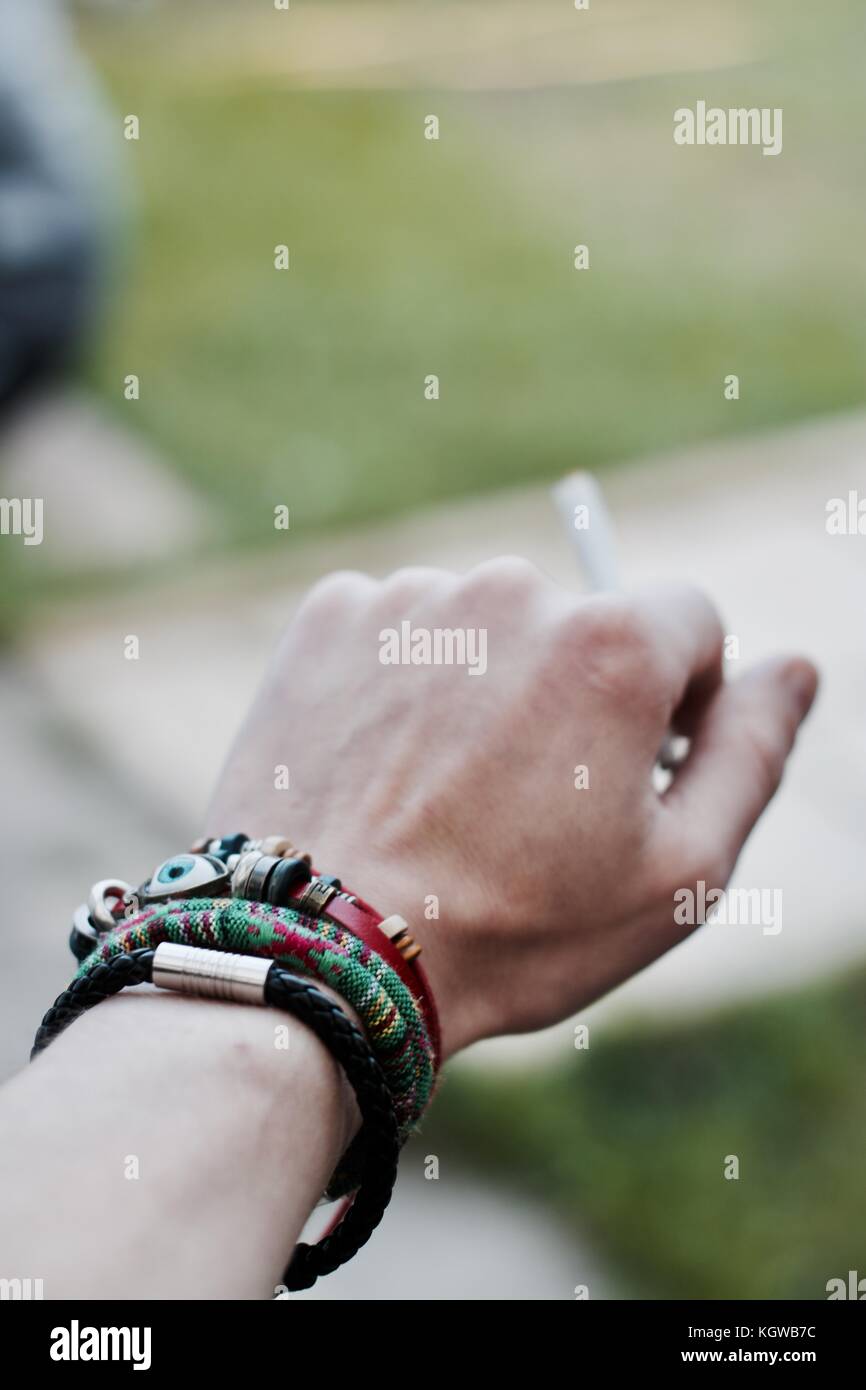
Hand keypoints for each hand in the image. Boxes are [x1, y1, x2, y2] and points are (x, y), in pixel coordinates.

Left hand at [207, 559, 817, 1059]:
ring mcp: (410, 597)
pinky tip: (384, 766)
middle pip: (580, 622)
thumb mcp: (678, 873)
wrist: (326, 952)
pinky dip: (401, 682)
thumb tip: (793, 666)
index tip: (629, 771)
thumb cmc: (515, 929)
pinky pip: (398, 629)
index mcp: (614, 641)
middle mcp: (511, 590)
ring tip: (443, 794)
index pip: (691, 620)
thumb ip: (752, 752)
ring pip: (485, 627)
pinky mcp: (329, 617)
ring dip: (483, 688)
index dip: (678, 698)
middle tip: (523, 803)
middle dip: (573, 694)